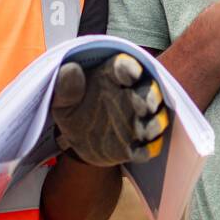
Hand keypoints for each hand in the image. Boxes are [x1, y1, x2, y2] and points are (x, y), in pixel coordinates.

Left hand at [52, 52, 169, 166]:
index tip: (133, 75)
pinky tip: (137, 152)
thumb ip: (65, 86)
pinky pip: (150, 146)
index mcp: (112, 76)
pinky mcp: (140, 142)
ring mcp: (139, 118)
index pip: (125, 66)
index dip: (131, 69)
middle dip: (151, 97)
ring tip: (145, 132)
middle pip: (150, 90)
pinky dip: (148, 149)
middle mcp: (132, 93)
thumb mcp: (62, 99)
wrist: (78, 139)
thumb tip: (71, 70)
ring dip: (155, 124)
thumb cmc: (73, 109)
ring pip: (157, 117)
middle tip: (145, 106)